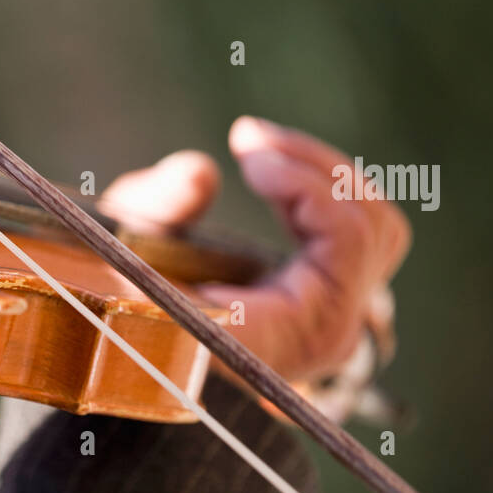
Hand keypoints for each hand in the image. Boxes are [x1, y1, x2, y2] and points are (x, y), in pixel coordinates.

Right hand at [98, 116, 410, 383]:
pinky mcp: (330, 302)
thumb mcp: (117, 256)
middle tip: (248, 136)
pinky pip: (355, 235)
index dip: (306, 184)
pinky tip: (265, 175)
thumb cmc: (120, 310)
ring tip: (254, 148)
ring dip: (318, 172)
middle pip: (372, 225)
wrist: (132, 356)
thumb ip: (154, 212)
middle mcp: (326, 333)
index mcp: (287, 334)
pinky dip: (316, 192)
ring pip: (375, 225)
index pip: (346, 242)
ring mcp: (334, 320)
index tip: (245, 155)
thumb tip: (200, 174)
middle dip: (313, 166)